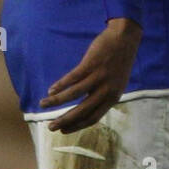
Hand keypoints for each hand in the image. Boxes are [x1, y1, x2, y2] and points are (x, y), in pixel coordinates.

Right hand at [41, 17, 141, 133]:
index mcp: (113, 97)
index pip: (93, 118)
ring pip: (74, 94)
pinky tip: (51, 90)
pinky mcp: (91, 64)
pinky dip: (60, 85)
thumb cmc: (119, 62)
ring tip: (43, 104)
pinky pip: (73, 78)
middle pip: (83, 110)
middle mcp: (106, 90)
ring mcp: (99, 77)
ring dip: (56, 101)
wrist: (125, 38)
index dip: (77, 126)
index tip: (64, 130)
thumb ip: (103, 96)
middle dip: (64, 120)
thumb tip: (86, 107)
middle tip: (51, 127)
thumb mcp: (116, 84)